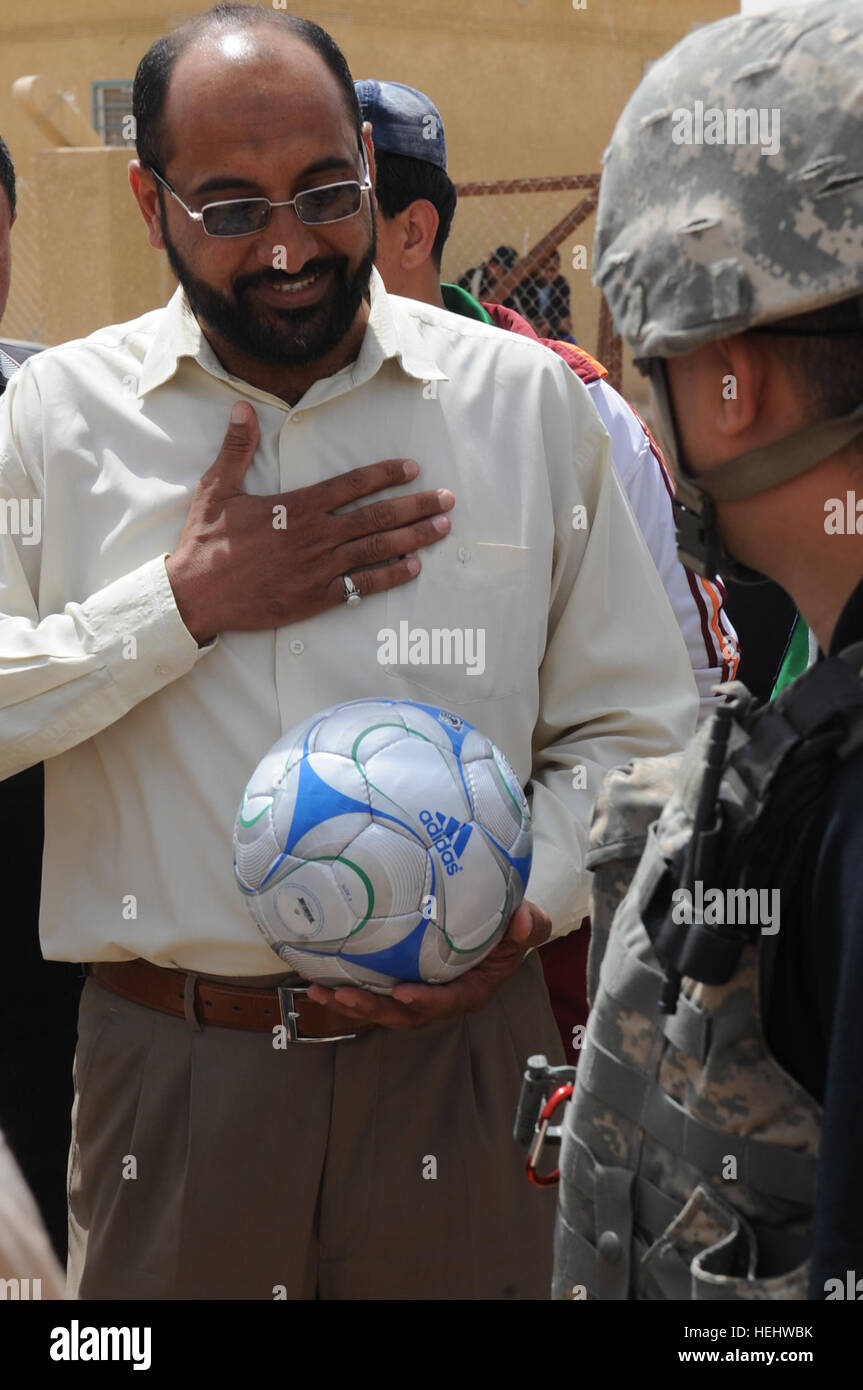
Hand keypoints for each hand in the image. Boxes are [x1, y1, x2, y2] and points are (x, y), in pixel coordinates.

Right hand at [165, 400, 453, 643]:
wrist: (197, 594)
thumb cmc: (206, 542)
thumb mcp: (217, 488)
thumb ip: (237, 448)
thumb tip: (241, 408)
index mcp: (297, 507)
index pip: (352, 485)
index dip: (385, 475)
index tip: (412, 468)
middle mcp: (316, 535)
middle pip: (378, 517)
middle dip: (416, 506)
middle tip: (447, 498)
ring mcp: (321, 568)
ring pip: (378, 549)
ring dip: (414, 537)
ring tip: (442, 527)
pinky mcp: (318, 598)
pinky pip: (363, 586)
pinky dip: (391, 576)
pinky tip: (415, 567)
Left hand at [305, 899, 551, 1029]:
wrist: (495, 922)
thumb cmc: (509, 925)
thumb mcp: (528, 922)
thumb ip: (530, 923)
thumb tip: (523, 921)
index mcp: (472, 988)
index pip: (449, 1001)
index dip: (426, 1001)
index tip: (402, 993)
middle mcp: (442, 997)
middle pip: (407, 1013)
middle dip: (375, 1009)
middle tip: (346, 995)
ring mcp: (418, 992)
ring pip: (384, 1009)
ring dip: (352, 1005)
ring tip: (321, 993)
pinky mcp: (399, 983)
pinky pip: (372, 993)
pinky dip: (346, 992)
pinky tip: (317, 982)